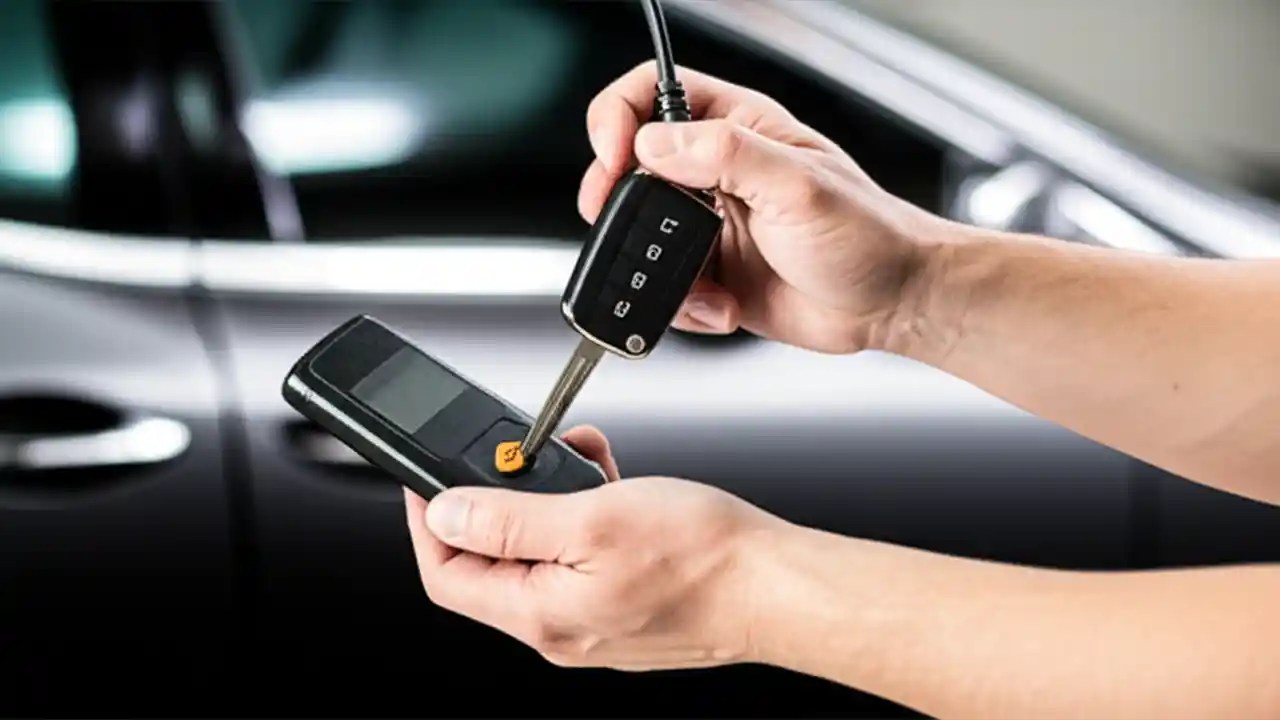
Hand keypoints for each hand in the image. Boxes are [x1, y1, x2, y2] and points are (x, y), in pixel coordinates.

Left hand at [403, 426, 786, 670]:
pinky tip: (610, 485)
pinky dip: (583, 515)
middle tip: (519, 456)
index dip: (428, 521)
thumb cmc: (703, 558)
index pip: (446, 574)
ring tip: (580, 462)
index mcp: (539, 614)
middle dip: (497, 499)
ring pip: (539, 555)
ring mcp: (592, 621)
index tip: (428, 478)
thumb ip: (506, 518)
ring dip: (546, 499)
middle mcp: (560, 629)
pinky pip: (578, 560)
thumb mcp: (590, 518)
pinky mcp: (622, 607)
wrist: (777, 585)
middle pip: (490, 564)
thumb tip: (445, 514)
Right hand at [580, 62, 943, 353]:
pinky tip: (722, 306)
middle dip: (617, 201)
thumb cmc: (869, 234)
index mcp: (738, 129)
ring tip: (692, 280)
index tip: (614, 153)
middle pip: (630, 168)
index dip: (620, 116)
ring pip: (640, 236)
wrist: (891, 304)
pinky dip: (684, 305)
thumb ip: (726, 156)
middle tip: (618, 224)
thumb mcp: (799, 184)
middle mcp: (717, 174)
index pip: (654, 94)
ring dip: (653, 265)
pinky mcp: (712, 276)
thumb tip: (655, 145)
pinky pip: (667, 288)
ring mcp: (710, 227)